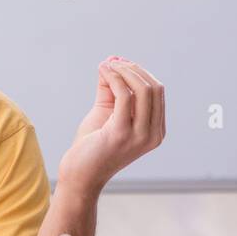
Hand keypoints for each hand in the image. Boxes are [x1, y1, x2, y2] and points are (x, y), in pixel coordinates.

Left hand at [57, 56, 165, 198]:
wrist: (80, 175)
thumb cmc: (92, 146)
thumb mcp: (106, 112)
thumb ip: (111, 88)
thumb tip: (113, 60)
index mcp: (155, 130)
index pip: (157, 92)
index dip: (140, 72)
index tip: (119, 63)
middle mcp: (153, 134)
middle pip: (154, 88)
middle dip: (134, 69)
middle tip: (112, 63)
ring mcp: (140, 135)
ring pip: (143, 89)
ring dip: (123, 71)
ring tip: (106, 66)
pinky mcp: (122, 133)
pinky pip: (124, 95)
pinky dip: (114, 78)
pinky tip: (103, 71)